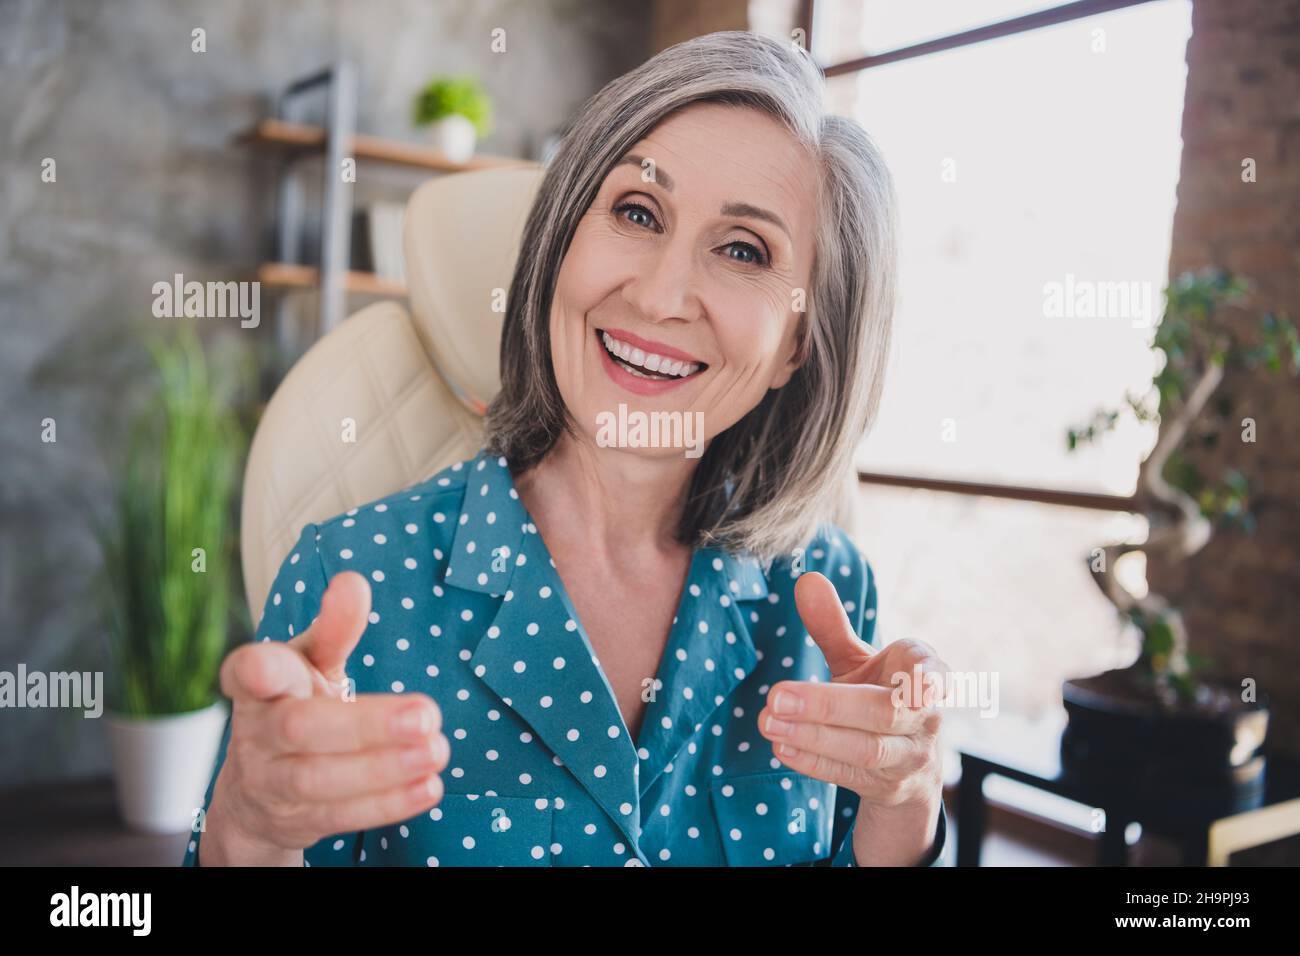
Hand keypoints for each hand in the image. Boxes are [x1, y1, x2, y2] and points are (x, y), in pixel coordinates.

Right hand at [202, 571, 448, 864]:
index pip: (250, 672)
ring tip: (437, 750)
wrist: (259, 788)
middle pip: (301, 730)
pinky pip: (340, 816)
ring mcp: (272, 782)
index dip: (256, 669)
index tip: (269, 663)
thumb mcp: (312, 661)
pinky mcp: (296, 821)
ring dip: (384, 768)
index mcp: (259, 684)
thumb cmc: (295, 700)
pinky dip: (387, 804)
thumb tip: (353, 582)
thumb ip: (335, 627)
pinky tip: (429, 786)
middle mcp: (259, 733)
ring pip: (319, 780)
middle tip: (426, 714)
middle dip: (364, 725)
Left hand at [757, 571, 946, 863]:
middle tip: (776, 697)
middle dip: (829, 705)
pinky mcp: (889, 787)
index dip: (923, 677)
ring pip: (866, 749)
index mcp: (924, 673)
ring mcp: (909, 756)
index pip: (927, 672)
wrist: (908, 764)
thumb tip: (806, 579)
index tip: (903, 675)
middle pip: (883, 713)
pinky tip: (781, 746)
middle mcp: (924, 717)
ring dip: (814, 737)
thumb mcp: (860, 662)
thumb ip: (833, 626)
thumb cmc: (878, 695)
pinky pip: (851, 775)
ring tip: (768, 722)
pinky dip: (815, 762)